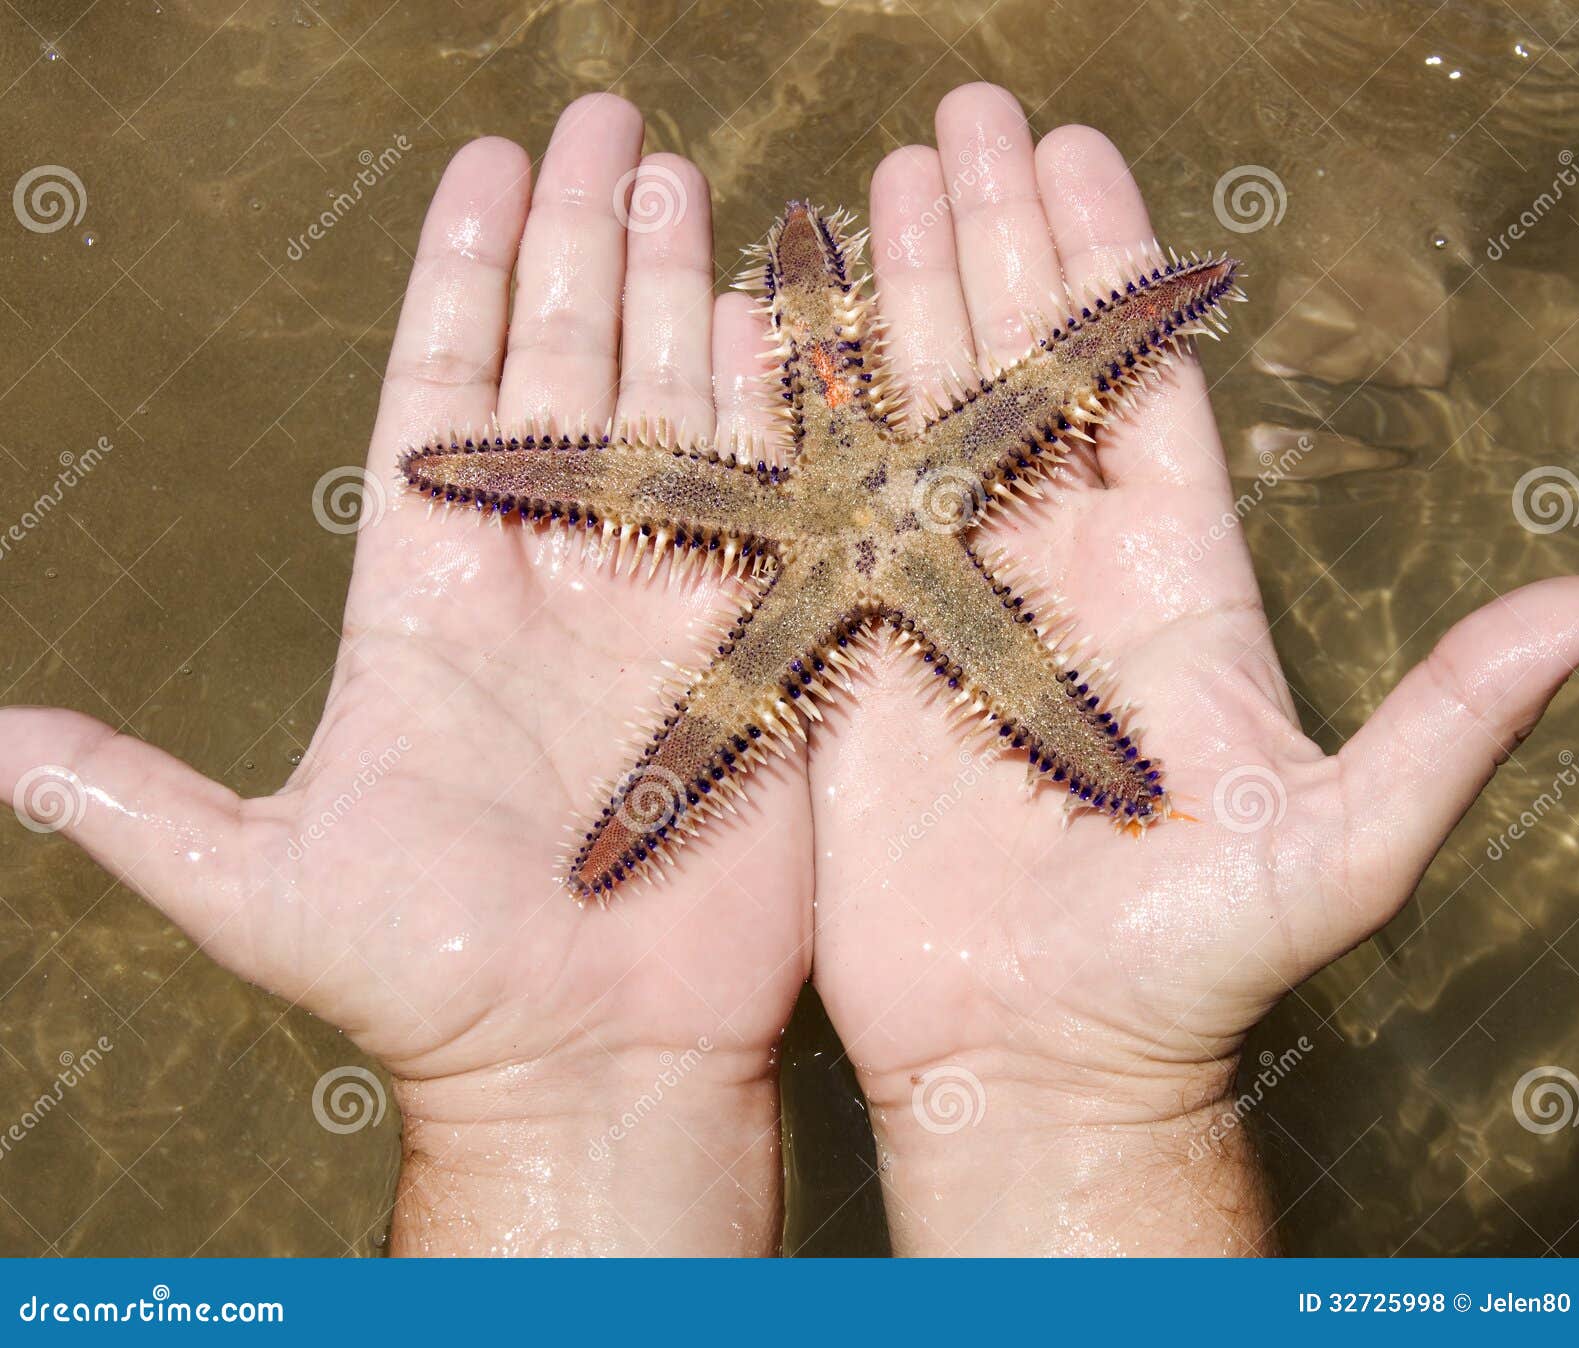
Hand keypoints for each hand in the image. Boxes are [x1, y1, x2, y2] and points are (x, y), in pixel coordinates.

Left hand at [0, 96, 812, 1255]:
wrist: (586, 1059)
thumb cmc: (425, 976)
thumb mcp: (256, 882)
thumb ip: (133, 800)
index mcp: (432, 596)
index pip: (446, 392)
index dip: (463, 277)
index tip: (484, 168)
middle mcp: (548, 578)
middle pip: (568, 369)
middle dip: (585, 244)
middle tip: (606, 127)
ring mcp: (659, 603)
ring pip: (672, 409)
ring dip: (677, 293)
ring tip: (681, 187)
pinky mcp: (755, 645)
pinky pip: (770, 496)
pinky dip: (774, 406)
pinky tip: (773, 316)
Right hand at [808, 84, 1578, 1254]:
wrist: (1035, 1059)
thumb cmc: (1187, 965)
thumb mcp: (1342, 846)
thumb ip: (1449, 720)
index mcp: (1167, 582)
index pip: (1133, 382)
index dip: (1103, 261)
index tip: (1069, 152)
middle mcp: (1052, 572)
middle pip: (1015, 369)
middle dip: (988, 239)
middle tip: (953, 125)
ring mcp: (944, 609)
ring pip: (914, 422)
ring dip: (894, 304)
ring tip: (870, 194)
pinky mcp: (855, 662)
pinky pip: (821, 518)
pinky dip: (797, 424)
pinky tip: (776, 342)